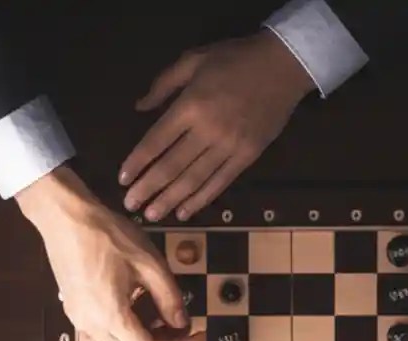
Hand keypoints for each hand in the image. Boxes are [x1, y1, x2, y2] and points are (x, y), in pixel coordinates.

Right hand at [17, 166, 204, 340]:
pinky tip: (134, 302)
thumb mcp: (148, 263)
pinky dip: (123, 326)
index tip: (195, 334)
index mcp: (111, 316)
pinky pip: (101, 330)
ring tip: (158, 311)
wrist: (65, 217)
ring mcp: (78, 318)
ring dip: (140, 336)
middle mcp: (90, 326)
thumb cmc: (108, 236)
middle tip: (180, 327)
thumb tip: (181, 323)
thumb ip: (169, 297)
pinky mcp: (72, 308)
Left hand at [119, 30, 315, 221]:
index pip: (155, 142)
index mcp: (190, 106)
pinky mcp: (248, 155)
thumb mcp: (193, 59)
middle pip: (171, 167)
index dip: (137, 162)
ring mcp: (230, 146)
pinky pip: (220, 182)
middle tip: (129, 205)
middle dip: (147, 188)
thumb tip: (139, 108)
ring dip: (170, 200)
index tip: (122, 179)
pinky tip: (185, 212)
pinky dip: (201, 199)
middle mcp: (207, 131)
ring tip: (151, 215)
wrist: (285, 64)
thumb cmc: (234, 59)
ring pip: (193, 180)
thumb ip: (163, 84)